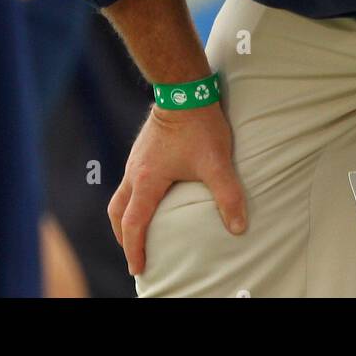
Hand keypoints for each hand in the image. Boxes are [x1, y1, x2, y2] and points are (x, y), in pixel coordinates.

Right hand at [107, 102, 246, 275]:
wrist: (183, 88)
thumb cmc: (199, 125)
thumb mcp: (217, 162)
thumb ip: (228, 196)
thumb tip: (238, 228)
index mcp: (147, 180)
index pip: (133, 224)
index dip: (133, 249)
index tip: (138, 268)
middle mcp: (135, 171)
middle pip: (117, 211)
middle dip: (123, 236)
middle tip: (134, 253)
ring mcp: (136, 158)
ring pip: (121, 194)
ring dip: (125, 216)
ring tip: (139, 228)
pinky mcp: (142, 148)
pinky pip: (129, 180)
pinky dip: (132, 197)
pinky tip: (151, 195)